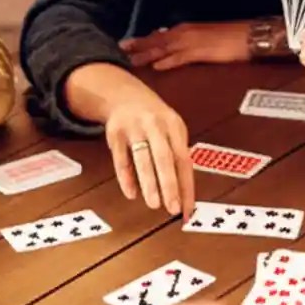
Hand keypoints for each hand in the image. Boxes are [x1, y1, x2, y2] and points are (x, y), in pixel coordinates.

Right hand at [104, 84, 195, 218]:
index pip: (183, 159)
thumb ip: (177, 157)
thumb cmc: (155, 121)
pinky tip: (131, 193)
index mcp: (174, 126)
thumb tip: (185, 194)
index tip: (188, 208)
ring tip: (154, 204)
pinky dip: (126, 177)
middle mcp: (155, 125)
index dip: (187, 185)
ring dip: (149, 183)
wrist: (125, 96)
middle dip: (170, 185)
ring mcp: (134, 128)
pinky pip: (121, 159)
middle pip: (164, 158)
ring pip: (143, 159)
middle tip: (173, 208)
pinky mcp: (115, 134)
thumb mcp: (172, 130)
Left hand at [121, 22, 252, 69]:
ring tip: (130, 60)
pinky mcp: (202, 52)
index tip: (124, 45)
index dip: (140, 41)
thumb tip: (168, 51)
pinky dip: (168, 61)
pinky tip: (157, 66)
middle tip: (118, 50)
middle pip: (155, 41)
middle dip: (137, 46)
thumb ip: (185, 44)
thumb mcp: (204, 38)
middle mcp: (184, 33)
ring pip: (164, 48)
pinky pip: (181, 57)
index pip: (158, 36)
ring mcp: (192, 42)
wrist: (249, 35)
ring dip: (146, 53)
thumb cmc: (230, 38)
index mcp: (184, 30)